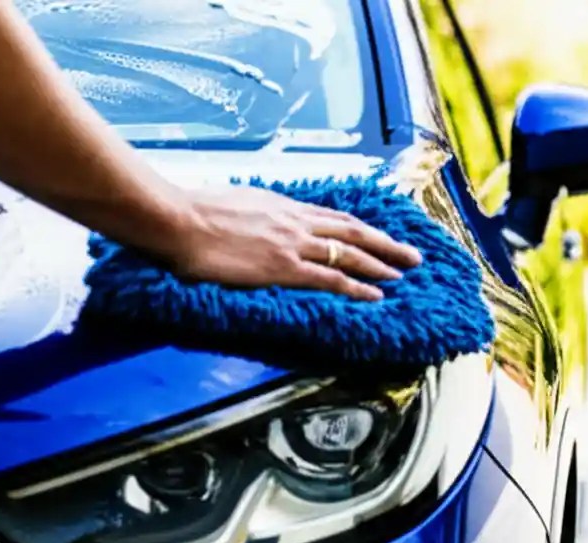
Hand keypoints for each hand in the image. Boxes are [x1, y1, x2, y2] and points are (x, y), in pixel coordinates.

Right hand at [133, 186, 422, 299]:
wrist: (176, 219)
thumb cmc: (192, 211)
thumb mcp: (233, 202)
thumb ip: (255, 213)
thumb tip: (257, 220)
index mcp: (282, 206)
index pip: (333, 217)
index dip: (361, 229)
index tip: (381, 235)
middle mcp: (295, 221)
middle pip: (353, 232)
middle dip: (386, 244)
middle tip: (412, 255)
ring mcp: (292, 244)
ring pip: (350, 254)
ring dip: (381, 264)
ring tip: (404, 274)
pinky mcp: (284, 268)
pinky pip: (331, 279)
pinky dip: (358, 287)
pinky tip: (377, 295)